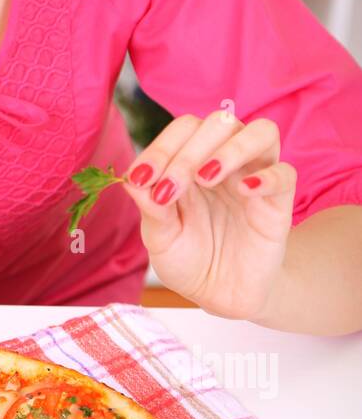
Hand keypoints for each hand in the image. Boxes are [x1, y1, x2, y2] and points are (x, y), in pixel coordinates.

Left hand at [122, 111, 296, 319]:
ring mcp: (255, 176)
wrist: (222, 295)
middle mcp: (226, 161)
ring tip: (206, 177)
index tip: (140, 178)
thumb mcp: (162, 239)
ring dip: (231, 148)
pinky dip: (268, 176)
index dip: (161, 147)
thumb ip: (152, 210)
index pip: (183, 130)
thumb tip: (132, 181)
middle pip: (218, 123)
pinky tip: (245, 190)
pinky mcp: (279, 201)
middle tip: (169, 188)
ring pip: (261, 132)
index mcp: (193, 161)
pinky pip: (286, 173)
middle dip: (187, 152)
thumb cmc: (189, 260)